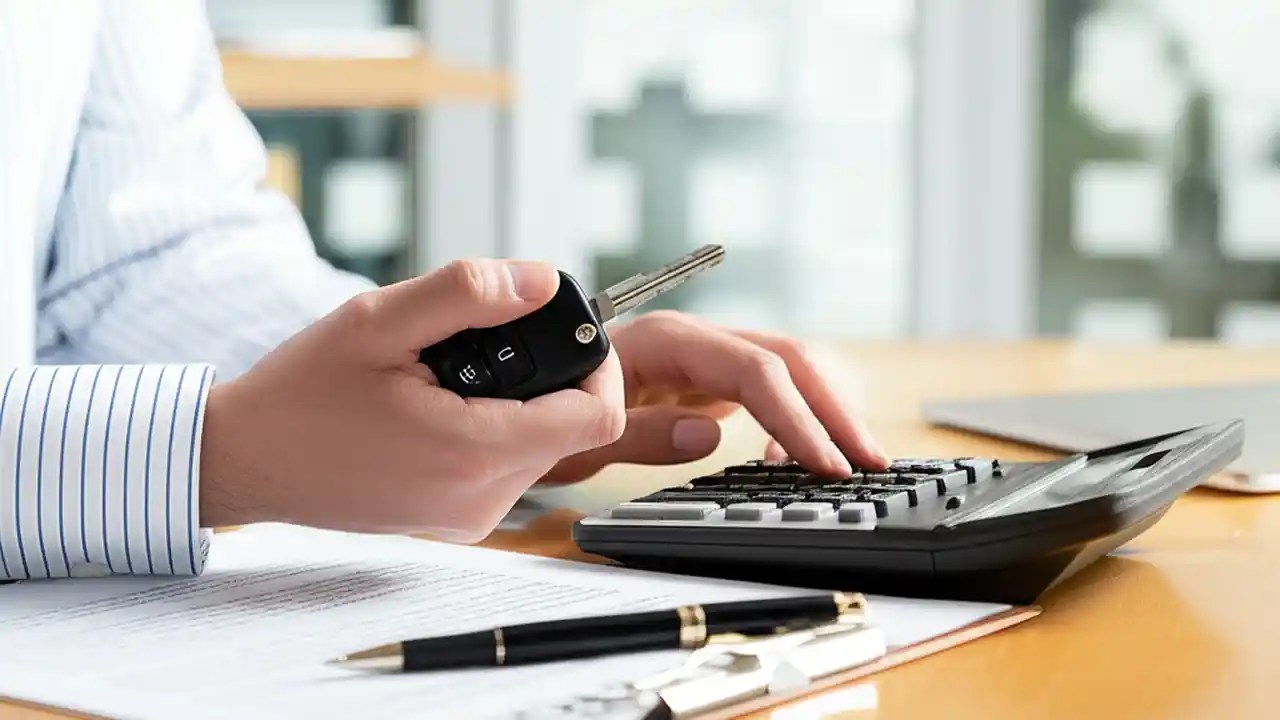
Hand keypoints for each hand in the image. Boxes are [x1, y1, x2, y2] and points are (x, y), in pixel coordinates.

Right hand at [199, 259, 624, 541]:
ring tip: (450, 373)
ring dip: (519, 401)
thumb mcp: (379, 320)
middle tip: (488, 340)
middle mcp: (481, 500)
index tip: (566, 331)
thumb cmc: (300, 394)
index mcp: (474, 454)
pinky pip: (507, 467)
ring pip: (542, 447)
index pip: (597, 417)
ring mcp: (469, 518)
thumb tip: (542, 280)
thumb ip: (468, 293)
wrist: (245, 461)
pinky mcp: (454, 521)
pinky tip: (439, 405)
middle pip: (572, 429)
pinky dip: (493, 428)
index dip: (598, 366)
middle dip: (548, 376)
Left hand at [540, 310, 886, 485]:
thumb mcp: (578, 431)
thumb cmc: (543, 403)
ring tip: (849, 459)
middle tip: (870, 463)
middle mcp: (696, 339)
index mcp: (667, 341)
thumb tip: (711, 436)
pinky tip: (792, 457)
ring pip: (791, 366)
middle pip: (789, 359)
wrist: (525, 389)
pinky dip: (798, 416)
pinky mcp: (710, 378)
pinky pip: (771, 387)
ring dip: (828, 409)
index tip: (825, 463)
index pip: (755, 370)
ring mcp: (707, 357)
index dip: (797, 417)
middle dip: (834, 410)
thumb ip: (639, 431)